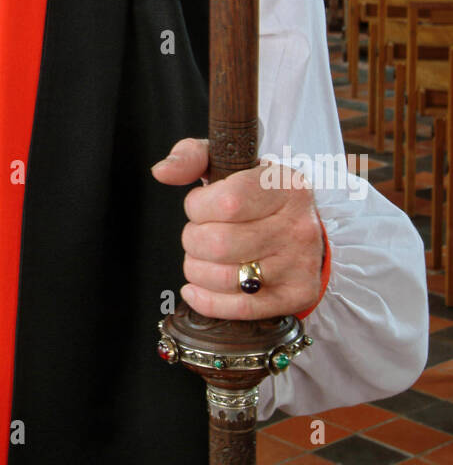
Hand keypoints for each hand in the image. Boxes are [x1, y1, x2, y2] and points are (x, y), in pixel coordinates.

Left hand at [151, 137, 324, 319]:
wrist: (302, 229)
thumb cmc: (257, 194)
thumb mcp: (230, 164)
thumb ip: (192, 156)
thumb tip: (162, 171)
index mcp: (284, 185)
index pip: (226, 202)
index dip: (197, 207)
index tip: (199, 205)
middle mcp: (298, 225)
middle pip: (220, 244)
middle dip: (193, 240)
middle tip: (198, 234)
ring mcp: (300, 264)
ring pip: (225, 278)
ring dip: (197, 269)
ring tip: (201, 258)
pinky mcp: (297, 295)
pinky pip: (240, 308)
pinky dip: (207, 300)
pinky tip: (196, 288)